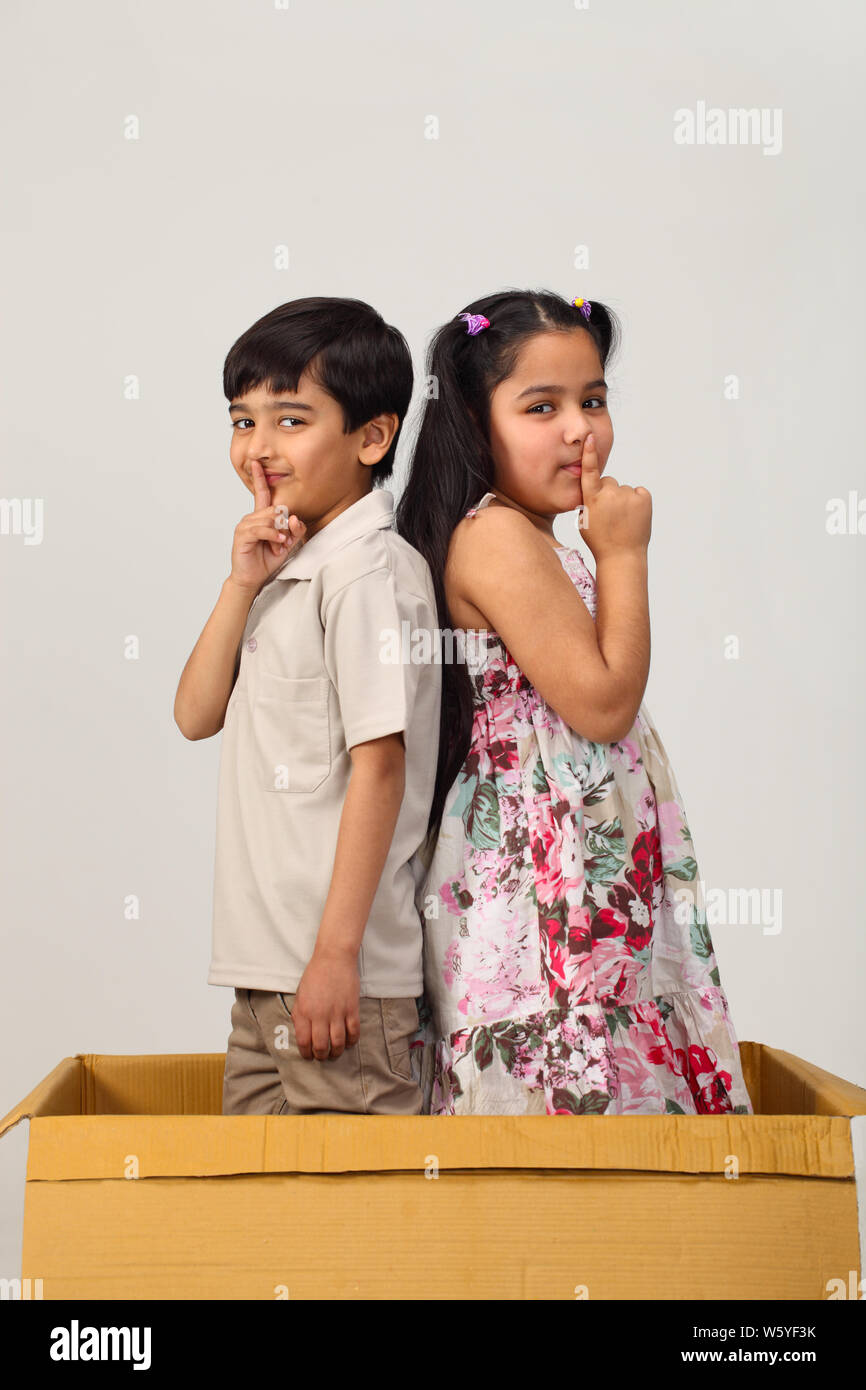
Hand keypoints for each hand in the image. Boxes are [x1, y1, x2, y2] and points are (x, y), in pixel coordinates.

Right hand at [228, 460, 306, 594]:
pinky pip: (261, 529)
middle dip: (284, 526)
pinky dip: (272, 535)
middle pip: (274, 510)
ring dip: (279, 534)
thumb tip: (295, 518)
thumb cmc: (267, 559)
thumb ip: (294, 530)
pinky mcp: (242, 535)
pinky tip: (279, 542)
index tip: (256, 463)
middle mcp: (251, 518)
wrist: (252, 578)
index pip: (261, 493)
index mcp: (261, 517)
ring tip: (280, 545)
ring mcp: (245, 525)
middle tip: (285, 542)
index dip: (259, 478)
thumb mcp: (287, 543)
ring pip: (269, 519)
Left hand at [291, 949, 360, 1060]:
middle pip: (321, 1046)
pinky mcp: (351, 1008)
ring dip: (336, 1052)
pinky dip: (351, 1041)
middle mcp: (320, 1015)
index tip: (308, 1056)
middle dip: (321, 1056)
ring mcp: (337, 1012)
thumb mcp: (300, 995)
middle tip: (322, 1056)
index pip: (304, 1041)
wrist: (333, 958)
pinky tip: (349, 1042)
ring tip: (335, 1053)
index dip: (306, 1053)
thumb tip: (303, 1033)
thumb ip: (300, 1015)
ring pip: (338, 1043)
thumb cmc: (315, 975)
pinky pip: (353, 1032)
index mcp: (304, 1011)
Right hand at [578, 432, 651, 560]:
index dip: (589, 454)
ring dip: (624, 500)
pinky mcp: (644, 498)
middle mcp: (610, 494)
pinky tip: (634, 517)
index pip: (590, 472)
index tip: (590, 438)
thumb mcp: (584, 521)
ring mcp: (628, 496)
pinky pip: (639, 493)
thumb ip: (588, 502)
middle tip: (611, 514)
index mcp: (592, 499)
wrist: (622, 557)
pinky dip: (637, 502)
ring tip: (623, 520)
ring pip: (624, 490)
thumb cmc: (600, 541)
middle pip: (609, 482)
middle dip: (609, 493)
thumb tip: (595, 492)